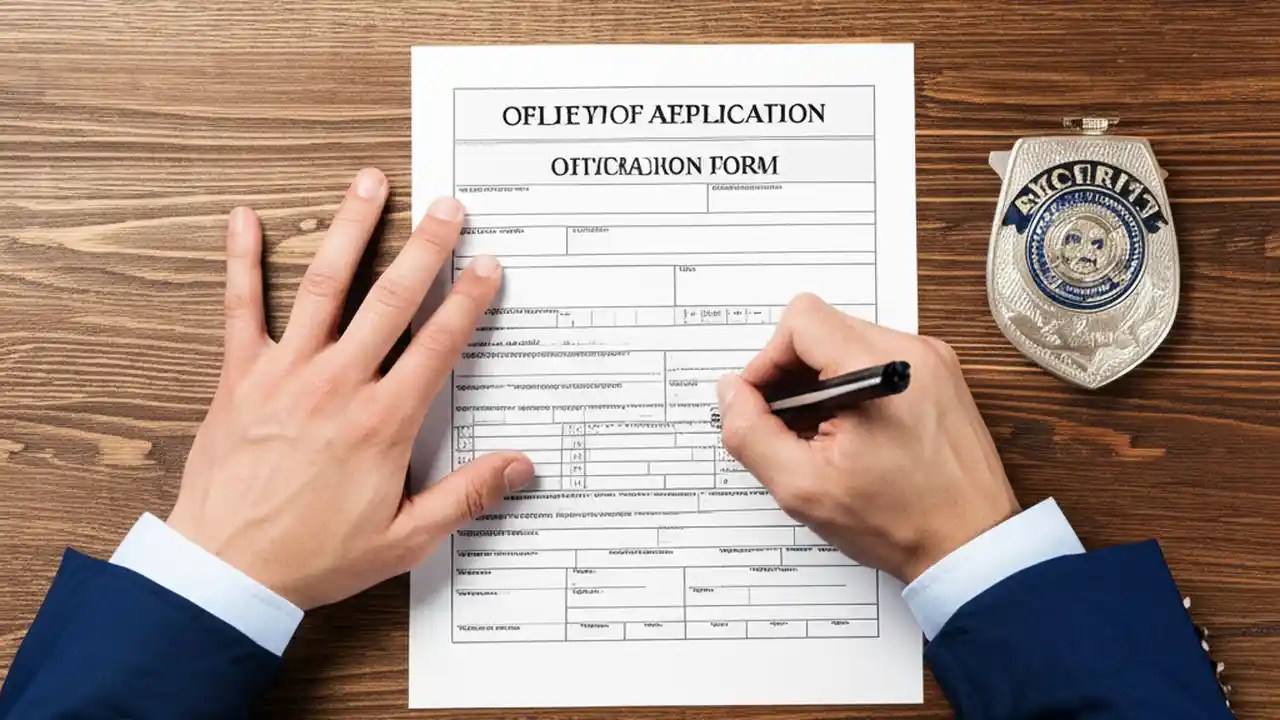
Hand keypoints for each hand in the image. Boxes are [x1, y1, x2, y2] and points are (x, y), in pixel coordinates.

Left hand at [166, 168, 532, 608]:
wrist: (225, 571)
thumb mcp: (404, 538)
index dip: (468, 300)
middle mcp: (338, 384)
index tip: (487, 265)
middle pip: (391, 300)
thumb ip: (466, 497)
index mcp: (382, 422)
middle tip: (448, 207)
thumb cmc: (313, 556)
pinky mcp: (239, 377)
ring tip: (371, 183)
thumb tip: (522, 468)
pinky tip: (243, 219)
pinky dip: (242, 261)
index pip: (438, 345)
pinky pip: (241, 308)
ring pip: (324, 285)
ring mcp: (286, 373)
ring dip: (351, 229)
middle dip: (425, 248)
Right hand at [716, 294, 1018, 583]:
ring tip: (821, 438)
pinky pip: (876, 364)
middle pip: (823, 329)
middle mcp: (911, 352)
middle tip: (787, 428)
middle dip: (792, 375)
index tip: (762, 403)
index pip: (801, 320)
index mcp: (880, 367)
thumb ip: (752, 433)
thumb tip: (731, 393)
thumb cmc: (900, 522)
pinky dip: (850, 391)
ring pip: (847, 345)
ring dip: (820, 384)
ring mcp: (931, 364)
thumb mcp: (804, 486)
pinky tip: (850, 437)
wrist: (972, 547)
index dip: (768, 360)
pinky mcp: (939, 380)